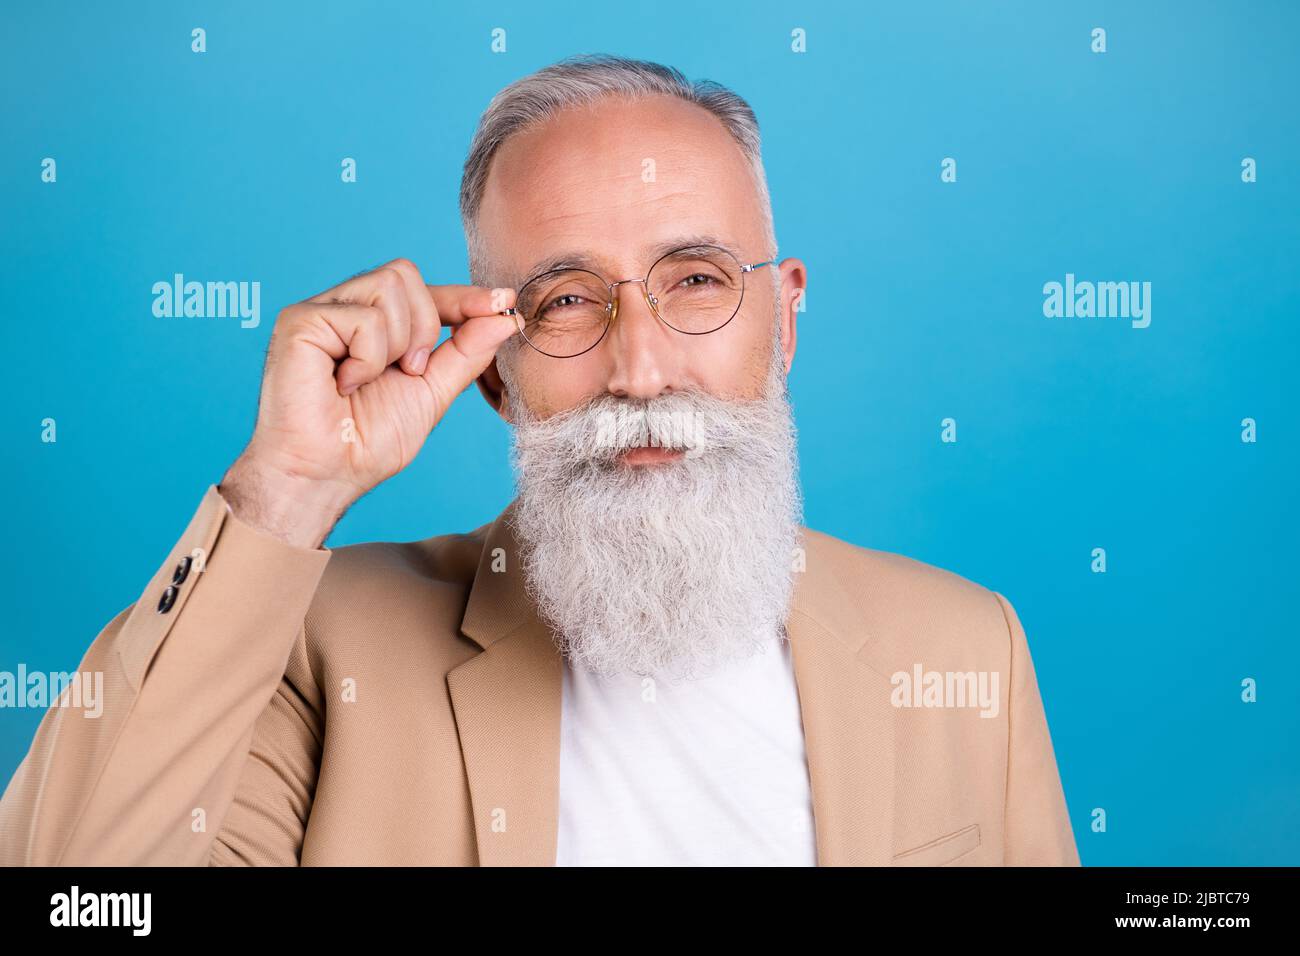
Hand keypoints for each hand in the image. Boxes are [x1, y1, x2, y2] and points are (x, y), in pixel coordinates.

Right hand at [220, 258, 516, 547]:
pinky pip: (363, 318)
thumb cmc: (367, 442)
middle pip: (407, 275)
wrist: (326, 475)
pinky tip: (345, 384)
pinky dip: (368, 359)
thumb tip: (506, 315)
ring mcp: (320, 311)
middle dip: (425, 326)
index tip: (505, 300)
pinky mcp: (300, 320)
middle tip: (410, 370)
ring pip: (388, 285)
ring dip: (397, 343)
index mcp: (373, 324)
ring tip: (370, 379)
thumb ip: (466, 352)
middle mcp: (345, 309)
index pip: (424, 291)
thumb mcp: (433, 392)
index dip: (464, 296)